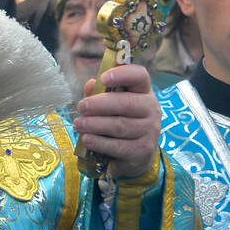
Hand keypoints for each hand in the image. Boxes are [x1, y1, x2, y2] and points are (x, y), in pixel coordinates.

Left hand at [72, 63, 160, 180]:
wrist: (135, 155)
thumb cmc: (119, 121)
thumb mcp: (110, 105)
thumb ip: (99, 93)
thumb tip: (90, 84)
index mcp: (143, 91)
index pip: (139, 76)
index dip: (122, 74)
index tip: (103, 77)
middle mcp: (151, 109)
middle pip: (126, 103)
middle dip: (100, 104)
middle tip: (82, 106)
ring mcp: (149, 131)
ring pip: (119, 125)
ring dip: (95, 124)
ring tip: (78, 124)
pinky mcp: (142, 150)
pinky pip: (118, 146)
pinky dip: (99, 142)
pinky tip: (87, 139)